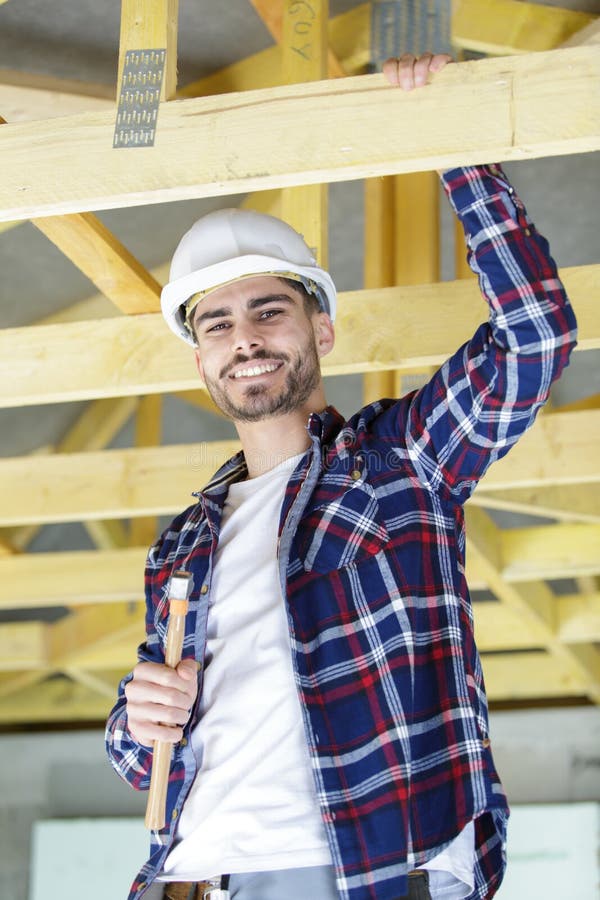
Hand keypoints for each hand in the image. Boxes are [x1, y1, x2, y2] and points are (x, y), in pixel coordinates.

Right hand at [124, 658, 198, 746]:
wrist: (158, 710)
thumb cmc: (173, 687)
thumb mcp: (182, 673)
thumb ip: (188, 667)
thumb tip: (186, 674)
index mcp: (142, 670)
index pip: (169, 677)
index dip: (184, 684)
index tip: (186, 687)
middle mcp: (133, 688)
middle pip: (171, 696)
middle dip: (186, 702)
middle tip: (186, 703)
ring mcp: (132, 708)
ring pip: (169, 714)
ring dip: (182, 716)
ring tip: (182, 715)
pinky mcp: (135, 727)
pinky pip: (161, 734)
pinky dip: (174, 734)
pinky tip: (177, 731)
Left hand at [382, 52, 453, 175]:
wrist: (446, 132)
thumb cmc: (419, 132)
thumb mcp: (401, 128)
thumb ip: (388, 129)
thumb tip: (363, 154)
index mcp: (401, 80)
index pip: (391, 65)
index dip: (391, 70)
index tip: (393, 84)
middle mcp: (414, 71)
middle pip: (406, 59)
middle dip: (405, 71)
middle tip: (408, 89)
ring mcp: (431, 69)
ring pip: (423, 56)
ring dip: (420, 68)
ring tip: (422, 85)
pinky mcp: (447, 70)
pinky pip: (442, 57)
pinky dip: (439, 61)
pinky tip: (437, 70)